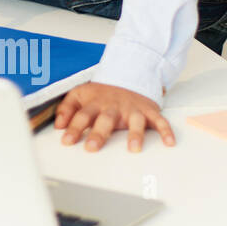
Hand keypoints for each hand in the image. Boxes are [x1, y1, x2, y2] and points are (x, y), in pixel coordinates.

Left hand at [55, 82, 175, 151]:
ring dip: (135, 134)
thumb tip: (58, 125)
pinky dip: (166, 131)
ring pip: (135, 121)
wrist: (128, 77)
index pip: (82, 116)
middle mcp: (113, 107)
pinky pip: (160, 121)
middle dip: (98, 134)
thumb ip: (67, 109)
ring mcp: (132, 109)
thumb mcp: (79, 95)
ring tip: (134, 149)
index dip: (73, 128)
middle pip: (105, 120)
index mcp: (95, 103)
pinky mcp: (149, 111)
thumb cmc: (101, 93)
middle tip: (92, 148)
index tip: (66, 141)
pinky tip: (169, 142)